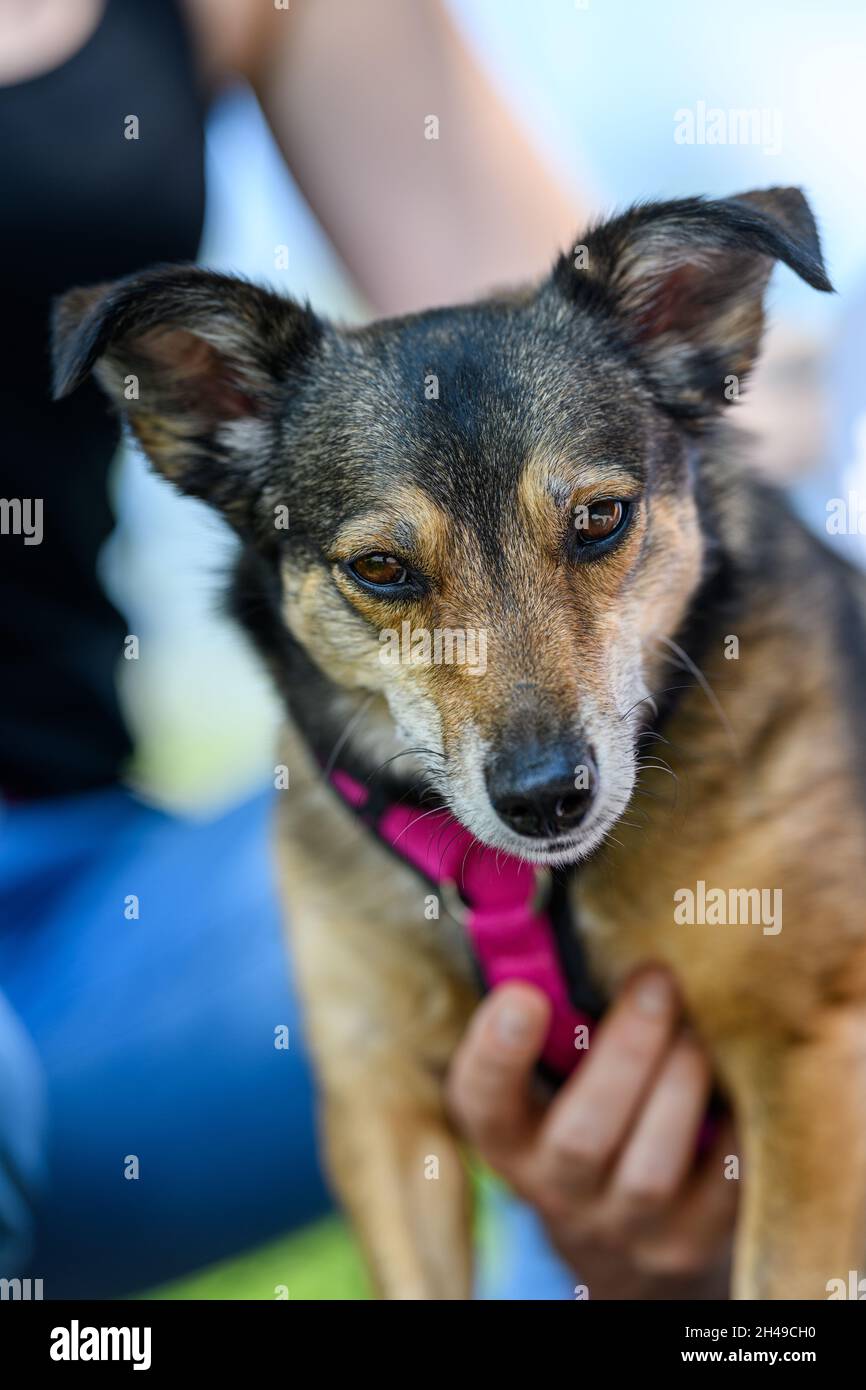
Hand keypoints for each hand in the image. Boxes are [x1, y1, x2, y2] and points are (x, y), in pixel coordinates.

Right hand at [447, 969, 736, 1298]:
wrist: (620, 1227)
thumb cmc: (586, 1104)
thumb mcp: (554, 1069)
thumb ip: (562, 1011)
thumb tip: (585, 914)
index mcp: (508, 1134)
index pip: (482, 1101)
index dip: (497, 1054)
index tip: (524, 996)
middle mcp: (555, 1188)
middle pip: (581, 1138)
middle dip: (625, 1053)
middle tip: (657, 978)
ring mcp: (623, 1227)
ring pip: (650, 1171)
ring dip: (681, 1085)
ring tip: (700, 1029)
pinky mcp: (687, 1247)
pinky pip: (720, 1192)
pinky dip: (733, 1129)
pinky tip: (739, 1078)